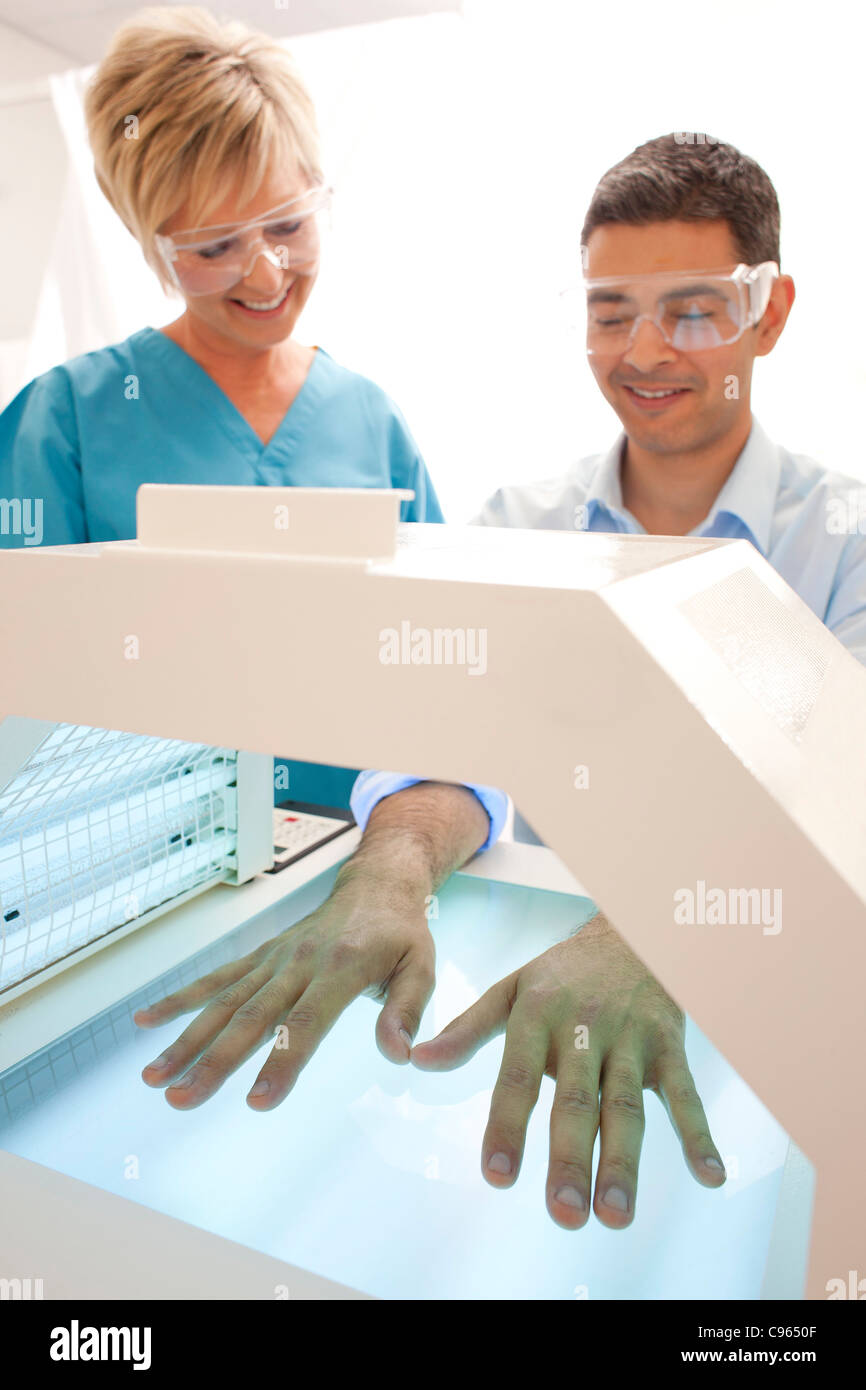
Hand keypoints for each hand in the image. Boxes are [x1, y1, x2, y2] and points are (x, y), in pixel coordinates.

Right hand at [134, 865, 434, 1109]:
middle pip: (250, 1017)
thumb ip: (407, 1010)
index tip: (256, 1101)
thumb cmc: (400, 934)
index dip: (281, 1060)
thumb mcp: (421, 967)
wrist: (375, 885)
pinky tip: (145, 1021)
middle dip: (213, 1061)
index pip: (307, 1021)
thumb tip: (398, 1055)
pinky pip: (215, 979)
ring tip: (153, 1077)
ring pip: (223, 1002)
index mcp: (341, 968)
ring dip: (186, 1039)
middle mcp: (298, 962)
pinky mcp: (260, 957)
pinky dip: (179, 999)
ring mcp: (273, 959)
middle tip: (180, 1098)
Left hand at [411, 911, 724, 1227]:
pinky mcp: (668, 1044)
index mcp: (536, 1015)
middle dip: (571, 1159)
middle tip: (564, 1214)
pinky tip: (708, 1176)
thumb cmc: (564, 972)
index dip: (507, 1127)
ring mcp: (629, 1037)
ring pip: (626, 1105)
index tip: (498, 1178)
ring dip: (623, 1162)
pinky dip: (698, 1133)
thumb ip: (468, 1030)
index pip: (516, 1077)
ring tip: (615, 1214)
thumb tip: (418, 1060)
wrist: (633, 927)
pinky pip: (684, 1092)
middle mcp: (582, 1028)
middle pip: (576, 1101)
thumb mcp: (512, 988)